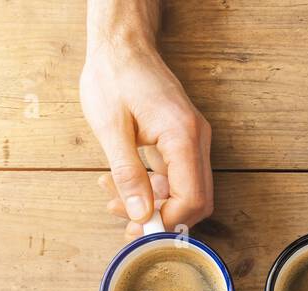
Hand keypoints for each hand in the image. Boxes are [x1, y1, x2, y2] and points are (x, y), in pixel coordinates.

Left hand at [80, 34, 211, 238]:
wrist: (121, 46)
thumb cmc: (113, 77)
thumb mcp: (111, 128)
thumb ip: (127, 173)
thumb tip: (140, 213)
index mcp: (182, 135)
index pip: (192, 198)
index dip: (168, 221)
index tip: (139, 229)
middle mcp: (195, 138)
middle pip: (197, 200)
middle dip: (162, 218)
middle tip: (127, 225)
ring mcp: (192, 139)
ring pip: (186, 191)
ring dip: (154, 204)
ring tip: (113, 199)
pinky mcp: (182, 140)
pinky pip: (177, 176)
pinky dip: (153, 188)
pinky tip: (122, 184)